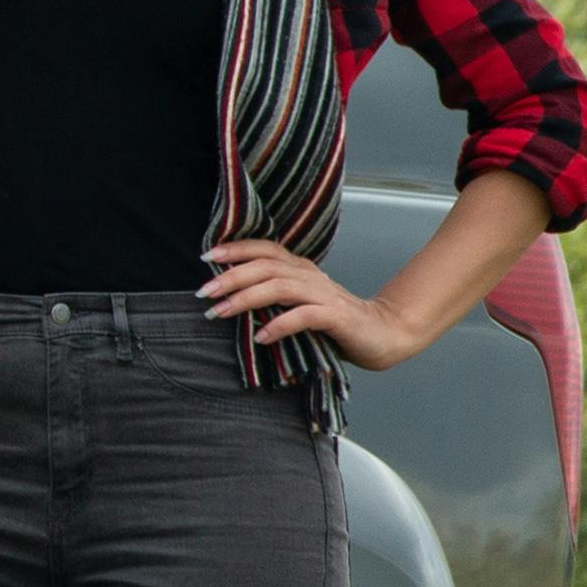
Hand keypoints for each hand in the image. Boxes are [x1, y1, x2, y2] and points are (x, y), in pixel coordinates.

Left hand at [200, 237, 420, 371]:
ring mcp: (324, 295)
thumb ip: (271, 298)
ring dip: (247, 298)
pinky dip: (280, 325)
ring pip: (279, 286)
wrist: (383, 334)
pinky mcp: (337, 317)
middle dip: (231, 277)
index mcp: (299, 269)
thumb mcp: (297, 304)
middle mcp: (309, 276)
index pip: (264, 249)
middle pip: (265, 266)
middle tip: (204, 292)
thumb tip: (227, 300)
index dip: (236, 249)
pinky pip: (304, 316)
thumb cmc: (334, 322)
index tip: (206, 257)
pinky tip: (261, 336)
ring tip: (221, 312)